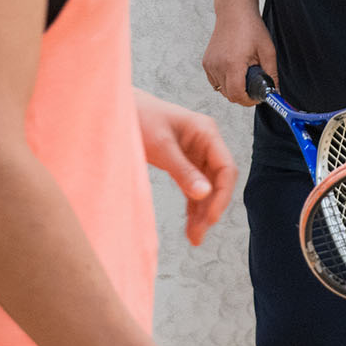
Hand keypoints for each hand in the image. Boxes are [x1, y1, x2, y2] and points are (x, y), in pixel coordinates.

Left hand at [134, 90, 238, 245]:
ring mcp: (196, 153)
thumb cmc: (140, 118)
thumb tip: (204, 195)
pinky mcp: (184, 162)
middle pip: (218, 181)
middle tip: (198, 235)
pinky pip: (193, 187)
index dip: (222, 195)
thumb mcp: (160, 146)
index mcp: (207, 132)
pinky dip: (192, 206)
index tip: (210, 219)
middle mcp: (206, 143)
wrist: (119, 108)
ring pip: (206, 188)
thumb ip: (183, 170)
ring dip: (202, 212)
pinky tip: (189, 225)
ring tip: (193, 238)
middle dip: (210, 209)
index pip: (226, 168)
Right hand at [201, 4, 275, 106]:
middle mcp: (217, 66)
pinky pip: (215, 82)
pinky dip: (225, 81)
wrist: (234, 12)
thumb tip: (275, 93)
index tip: (258, 97)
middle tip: (254, 84)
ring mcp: (209, 64)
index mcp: (233, 64)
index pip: (237, 95)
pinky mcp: (206, 62)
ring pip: (222, 90)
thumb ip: (272, 75)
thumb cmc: (251, 28)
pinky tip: (234, 69)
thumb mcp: (268, 51)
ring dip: (234, 88)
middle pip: (229, 95)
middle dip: (243, 95)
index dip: (249, 100)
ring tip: (244, 73)